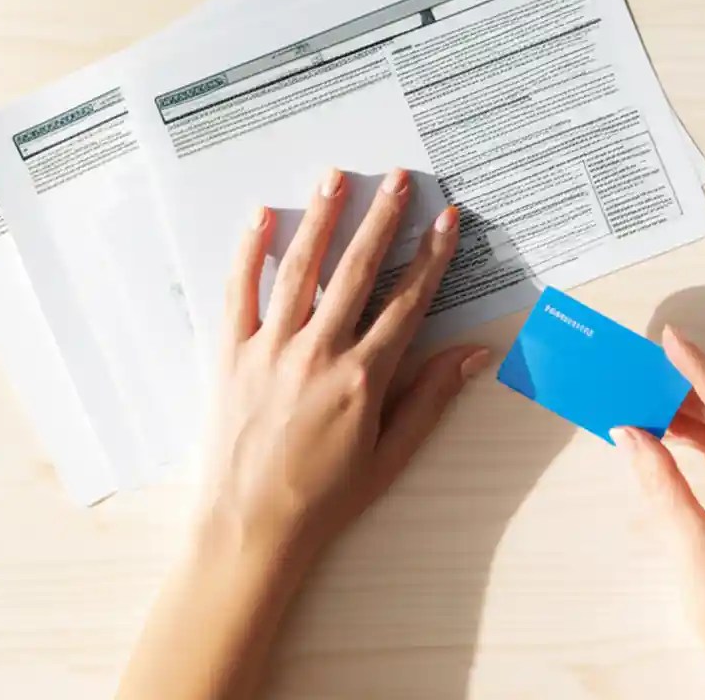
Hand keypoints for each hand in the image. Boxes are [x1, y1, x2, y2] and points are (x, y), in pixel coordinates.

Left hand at [200, 167, 490, 563]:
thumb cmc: (325, 498)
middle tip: (399, 178)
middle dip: (382, 219)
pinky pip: (238, 292)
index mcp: (363, 378)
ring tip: (337, 177)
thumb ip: (430, 398)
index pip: (407, 302)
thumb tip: (474, 354)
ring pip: (300, 270)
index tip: (447, 220)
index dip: (432, 257)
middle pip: (357, 271)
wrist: (251, 527)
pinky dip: (249, 251)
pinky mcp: (230, 355)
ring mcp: (270, 349)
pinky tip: (262, 216)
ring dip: (322, 219)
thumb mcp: (390, 454)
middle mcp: (318, 353)